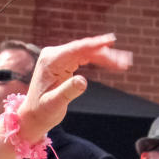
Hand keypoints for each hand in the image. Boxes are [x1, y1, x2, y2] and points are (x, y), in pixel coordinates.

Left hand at [14, 34, 132, 142]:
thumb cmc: (41, 113)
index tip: (111, 41)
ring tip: (124, 62)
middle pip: (85, 49)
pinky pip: (85, 57)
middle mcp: (54, 55)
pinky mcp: (64, 62)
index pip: (76, 49)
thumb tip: (83, 81)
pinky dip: (99, 60)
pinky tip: (112, 61)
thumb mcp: (53, 104)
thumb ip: (67, 91)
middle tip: (126, 60)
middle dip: (106, 54)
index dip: (94, 45)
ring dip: (106, 57)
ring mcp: (59, 57)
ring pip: (87, 52)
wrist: (32, 116)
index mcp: (50, 61)